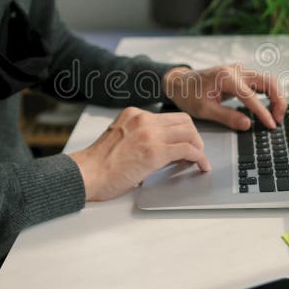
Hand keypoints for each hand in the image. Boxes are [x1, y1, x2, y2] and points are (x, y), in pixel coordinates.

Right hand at [70, 107, 209, 200]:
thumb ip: (139, 135)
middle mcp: (144, 119)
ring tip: (199, 159)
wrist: (87, 173)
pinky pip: (188, 150)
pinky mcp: (156, 151)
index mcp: (134, 114)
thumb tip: (160, 148)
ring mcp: (150, 134)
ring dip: (199, 147)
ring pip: (190, 133)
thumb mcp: (120, 137)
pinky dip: (199, 158)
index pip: (168, 117)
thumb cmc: (99, 164)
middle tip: (196, 150)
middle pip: (183, 121)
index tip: (185, 141)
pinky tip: (201, 166)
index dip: (181, 130)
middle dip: (194, 136)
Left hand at [163, 64, 286, 130]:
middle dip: (279, 100)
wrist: (181, 82)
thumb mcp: (204, 109)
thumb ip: (227, 117)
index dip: (263, 112)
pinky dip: (271, 94)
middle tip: (278, 120)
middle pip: (269, 81)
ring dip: (277, 97)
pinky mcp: (243, 75)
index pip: (252, 96)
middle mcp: (237, 70)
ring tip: (275, 116)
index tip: (271, 125)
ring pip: (269, 80)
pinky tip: (270, 107)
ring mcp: (241, 71)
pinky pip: (263, 82)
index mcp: (226, 78)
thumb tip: (248, 125)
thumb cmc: (189, 95)